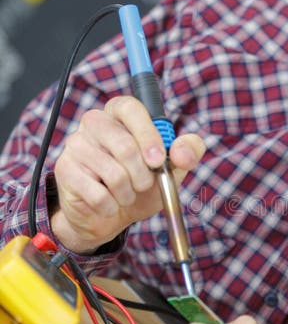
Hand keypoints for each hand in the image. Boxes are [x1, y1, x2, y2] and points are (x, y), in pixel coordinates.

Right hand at [51, 95, 204, 252]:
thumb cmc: (142, 184)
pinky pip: (98, 194)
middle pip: (123, 144)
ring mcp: (76, 145)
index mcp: (120, 114)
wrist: (113, 215)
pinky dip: (112, 206)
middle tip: (144, 185)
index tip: (158, 160)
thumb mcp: (172, 168)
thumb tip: (183, 152)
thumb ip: (187, 153)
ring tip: (126, 194)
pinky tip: (110, 204)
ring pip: (113, 173)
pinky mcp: (65, 170)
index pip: (130, 108)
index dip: (147, 134)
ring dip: (128, 193)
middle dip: (143, 174)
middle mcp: (94, 123)